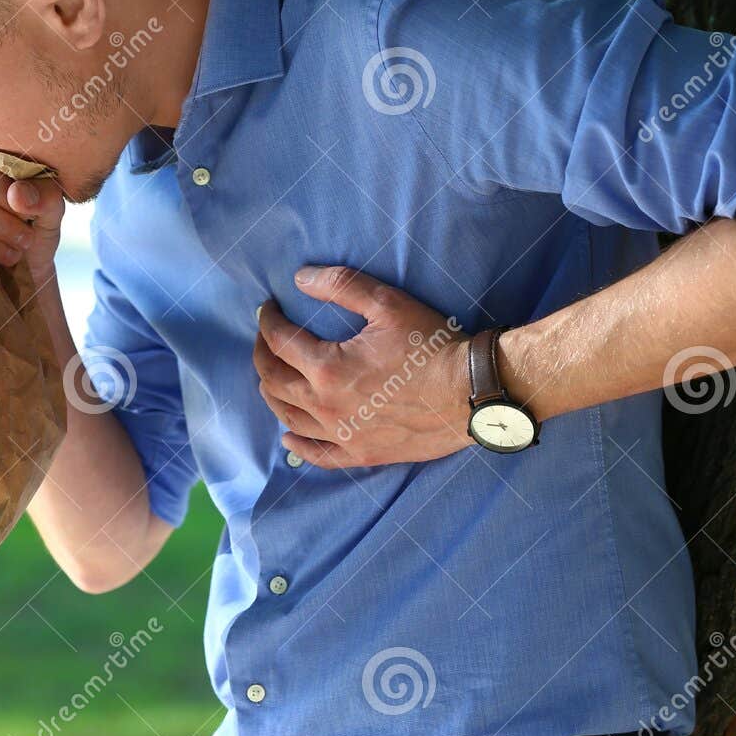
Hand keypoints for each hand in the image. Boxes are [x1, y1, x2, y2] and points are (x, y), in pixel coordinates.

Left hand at [252, 265, 471, 468]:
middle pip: (274, 382)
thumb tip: (299, 279)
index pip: (279, 342)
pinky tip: (288, 437)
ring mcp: (343, 435)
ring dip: (272, 394)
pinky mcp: (362, 454)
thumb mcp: (388, 304)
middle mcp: (326, 407)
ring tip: (272, 376)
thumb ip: (341, 285)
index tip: (267, 309)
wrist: (472, 392)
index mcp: (327, 369)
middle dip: (262, 355)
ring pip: (288, 418)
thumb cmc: (432, 345)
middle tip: (266, 338)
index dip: (267, 321)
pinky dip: (298, 446)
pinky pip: (318, 456)